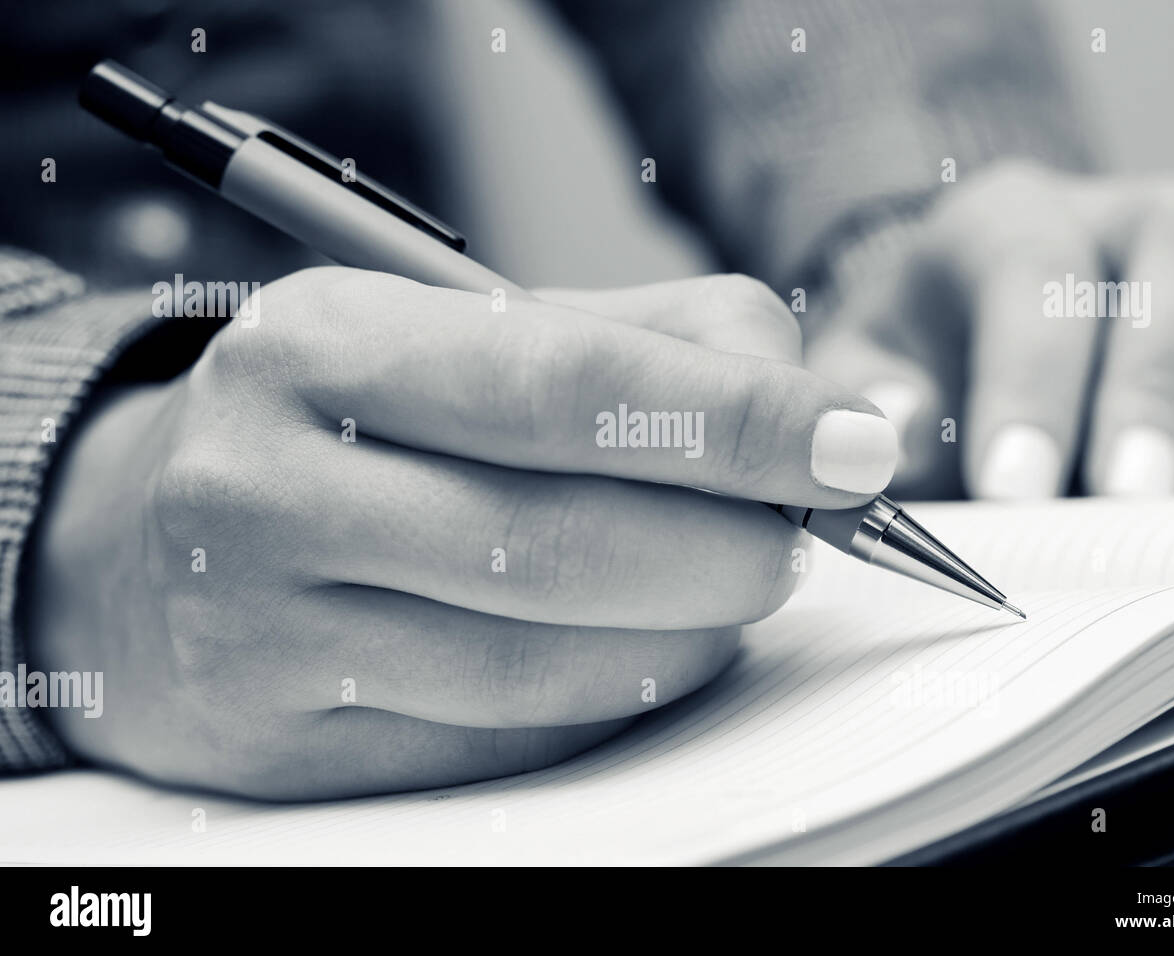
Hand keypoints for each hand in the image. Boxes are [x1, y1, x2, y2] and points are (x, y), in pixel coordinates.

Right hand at [25, 269, 895, 798]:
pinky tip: (642, 654)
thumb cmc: (347, 421)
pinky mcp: (291, 739)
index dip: (731, 420)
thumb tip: (806, 400)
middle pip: (565, 537)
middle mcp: (276, 483)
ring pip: (544, 661)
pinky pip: (502, 739)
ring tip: (726, 589)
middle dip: (730, 544)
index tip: (852, 447)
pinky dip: (611, 697)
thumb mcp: (462, 334)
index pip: (565, 384)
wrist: (148, 542)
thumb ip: (646, 341)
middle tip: (799, 535)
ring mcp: (273, 627)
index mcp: (327, 342)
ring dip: (686, 632)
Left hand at [806, 160, 1173, 498]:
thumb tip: (882, 430)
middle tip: (1131, 493)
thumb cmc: (929, 369)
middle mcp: (1124, 213)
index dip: (1029, 377)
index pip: (1030, 265)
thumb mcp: (870, 376)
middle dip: (1156, 379)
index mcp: (1005, 219)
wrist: (987, 348)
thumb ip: (863, 401)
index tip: (1014, 485)